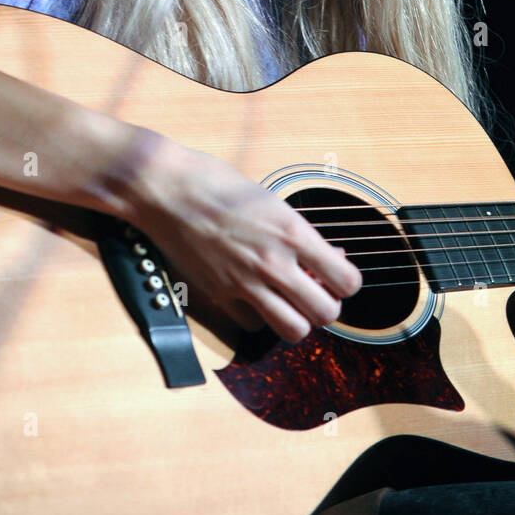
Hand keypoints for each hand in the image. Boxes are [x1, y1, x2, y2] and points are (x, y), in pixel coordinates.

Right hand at [119, 131, 362, 342]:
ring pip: (294, 330)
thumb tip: (328, 257)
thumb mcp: (272, 201)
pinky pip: (253, 325)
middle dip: (326, 305)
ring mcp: (246, 282)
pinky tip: (255, 296)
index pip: (347, 281)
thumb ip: (301, 234)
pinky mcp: (220, 294)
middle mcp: (274, 262)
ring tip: (289, 301)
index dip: (346, 282)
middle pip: (326, 314)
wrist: (167, 189)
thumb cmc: (219, 184)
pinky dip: (258, 317)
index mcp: (293, 232)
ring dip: (297, 319)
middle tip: (314, 290)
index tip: (336, 274)